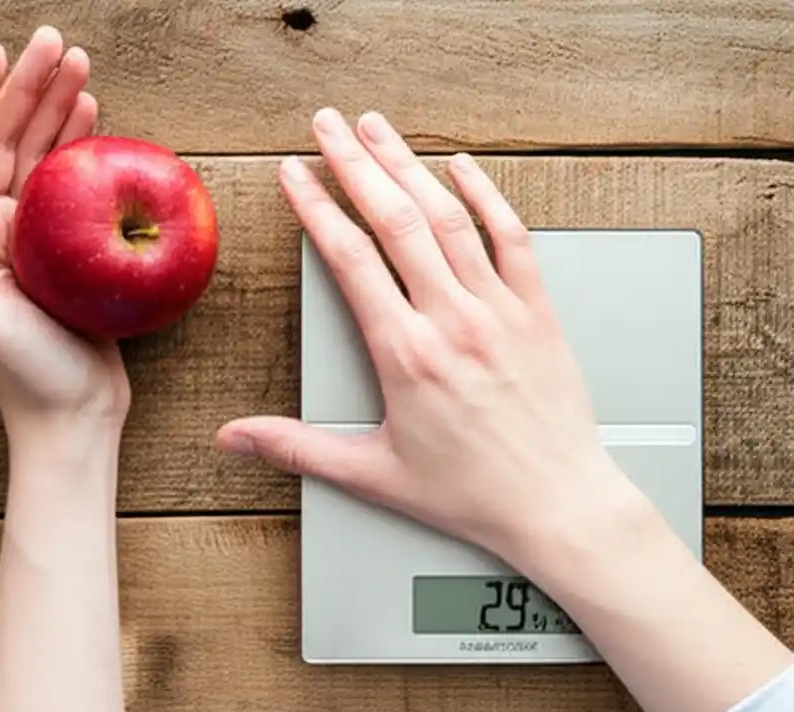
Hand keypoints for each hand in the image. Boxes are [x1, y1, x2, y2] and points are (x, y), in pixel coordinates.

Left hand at [0, 27, 129, 431]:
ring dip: (61, 110)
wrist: (74, 414)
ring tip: (84, 68)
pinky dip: (87, 150)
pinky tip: (100, 122)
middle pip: (10, 140)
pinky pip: (76, 186)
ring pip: (44, 156)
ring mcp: (34, 237)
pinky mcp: (71, 250)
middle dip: (31, 87)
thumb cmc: (25, 373)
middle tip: (59, 43)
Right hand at [216, 108, 639, 561]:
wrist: (557, 505)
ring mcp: (500, 310)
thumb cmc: (471, 494)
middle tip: (327, 124)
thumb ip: (298, 448)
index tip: (294, 174)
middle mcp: (452, 321)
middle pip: (395, 220)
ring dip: (409, 166)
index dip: (316, 207)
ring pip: (449, 218)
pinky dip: (487, 196)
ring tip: (378, 129)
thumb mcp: (373, 475)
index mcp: (405, 355)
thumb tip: (236, 438)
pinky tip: (464, 166)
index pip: (349, 259)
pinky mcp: (538, 312)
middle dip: (354, 163)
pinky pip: (513, 237)